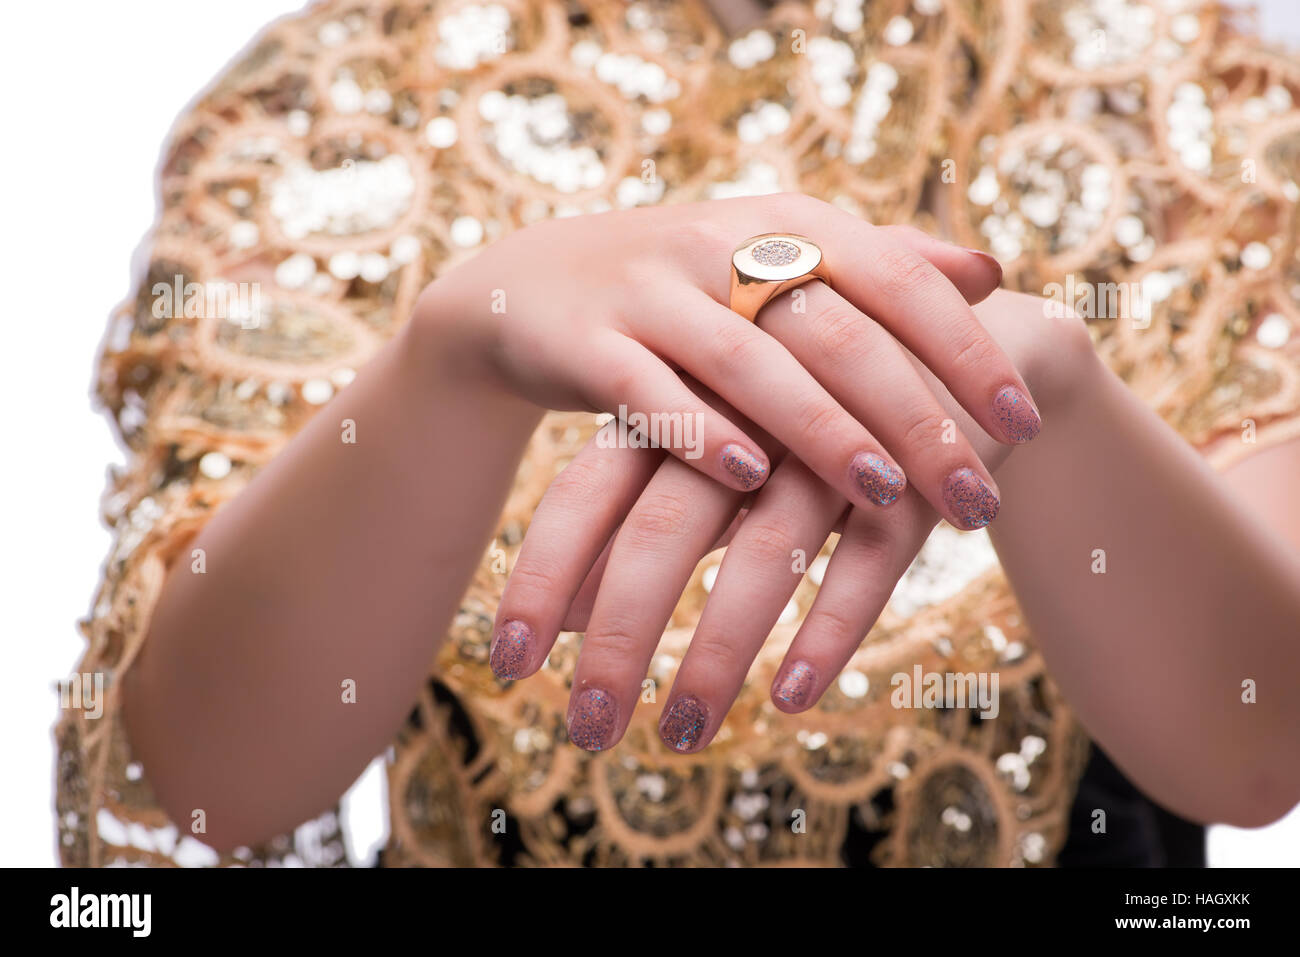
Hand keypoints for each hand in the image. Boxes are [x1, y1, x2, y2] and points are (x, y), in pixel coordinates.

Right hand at [414, 193, 1034, 523]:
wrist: (533, 284)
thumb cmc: (684, 288)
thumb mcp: (776, 257)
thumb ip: (876, 264)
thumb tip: (990, 269)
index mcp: (786, 223)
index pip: (900, 278)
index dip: (968, 351)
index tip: (1025, 426)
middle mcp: (724, 246)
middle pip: (839, 331)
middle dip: (916, 418)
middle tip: (977, 499)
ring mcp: (650, 290)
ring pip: (751, 361)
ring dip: (823, 431)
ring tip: (887, 496)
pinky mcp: (585, 340)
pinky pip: (648, 390)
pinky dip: (699, 430)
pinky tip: (750, 479)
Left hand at [498, 289, 1086, 751]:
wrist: (947, 340)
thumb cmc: (797, 411)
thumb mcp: (711, 459)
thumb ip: (634, 521)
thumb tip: (557, 616)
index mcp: (680, 407)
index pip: (587, 492)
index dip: (544, 576)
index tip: (507, 665)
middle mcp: (742, 420)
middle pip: (661, 530)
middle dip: (620, 638)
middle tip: (588, 734)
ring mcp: (827, 445)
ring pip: (763, 553)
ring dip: (717, 651)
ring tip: (682, 735)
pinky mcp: (910, 475)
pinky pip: (867, 559)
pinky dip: (828, 628)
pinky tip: (790, 697)